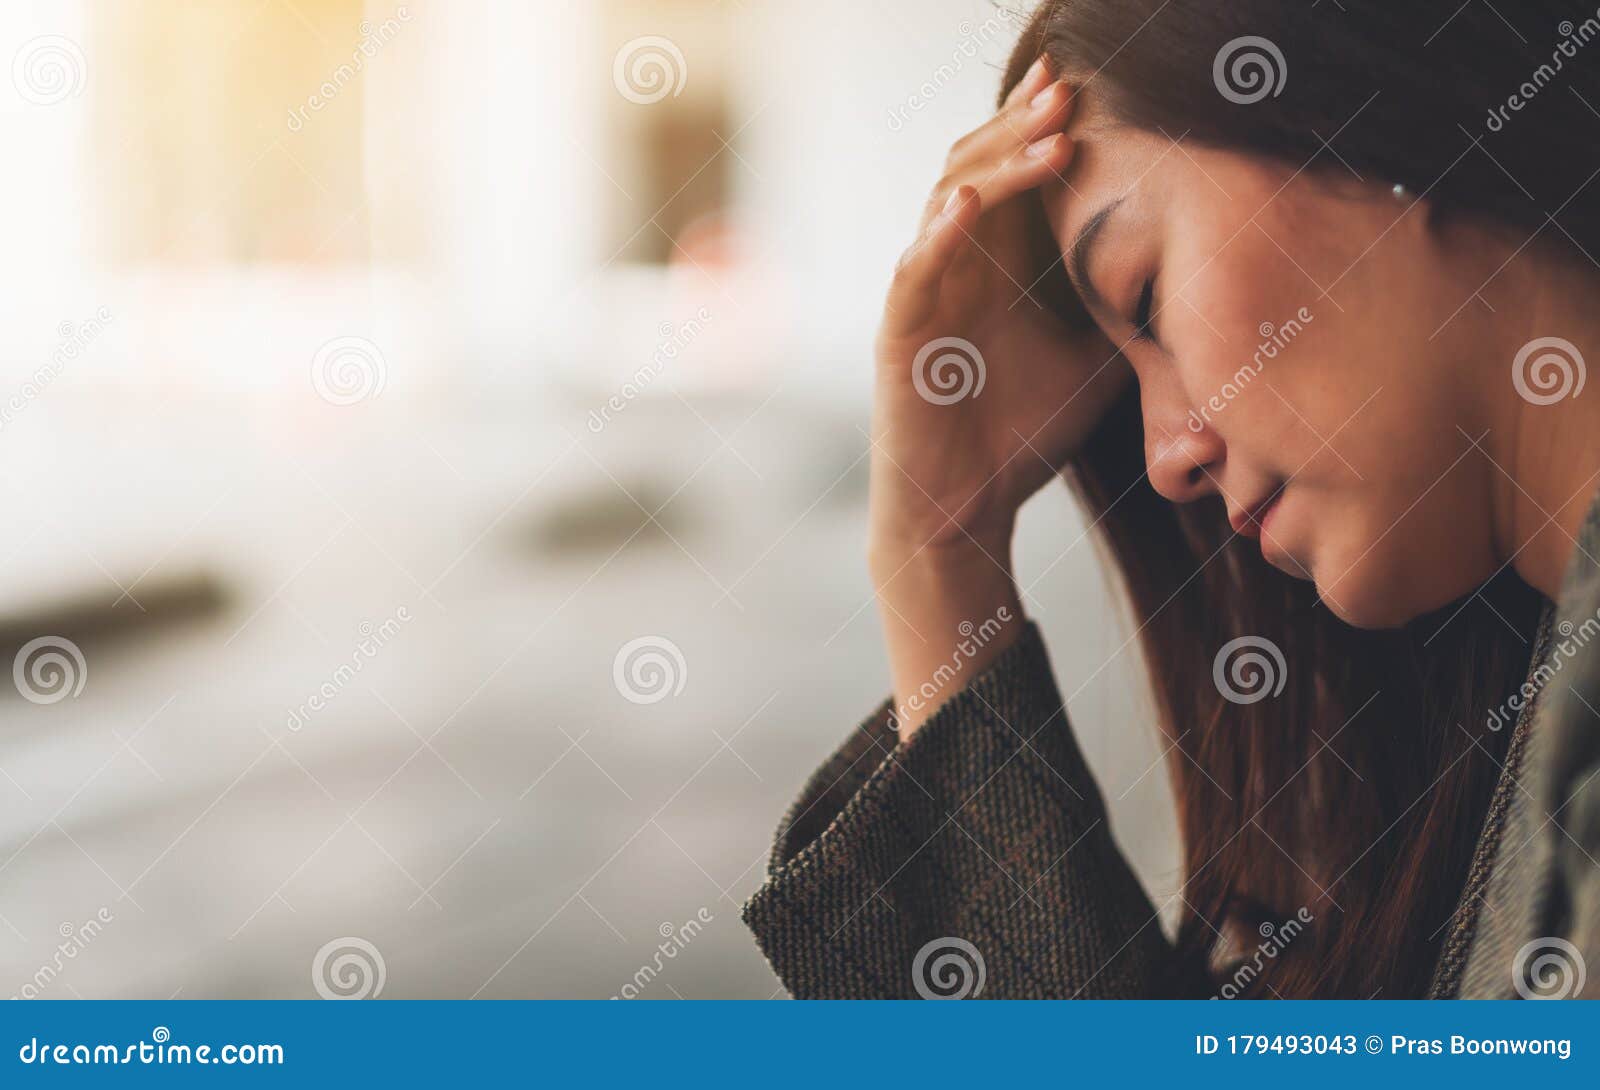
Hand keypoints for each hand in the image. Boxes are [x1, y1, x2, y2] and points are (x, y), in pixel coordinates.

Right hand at [868, 61, 1130, 736]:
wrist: (967, 509)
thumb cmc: (1024, 434)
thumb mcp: (1097, 360)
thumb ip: (1129, 312)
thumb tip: (1214, 281)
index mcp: (998, 260)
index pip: (1014, 170)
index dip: (1042, 123)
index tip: (1088, 83)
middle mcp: (957, 263)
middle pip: (979, 164)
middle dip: (1025, 125)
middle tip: (1071, 89)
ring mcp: (925, 294)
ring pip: (948, 201)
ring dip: (998, 165)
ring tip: (1050, 136)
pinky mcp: (899, 334)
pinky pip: (913, 272)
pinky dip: (937, 235)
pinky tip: (969, 205)